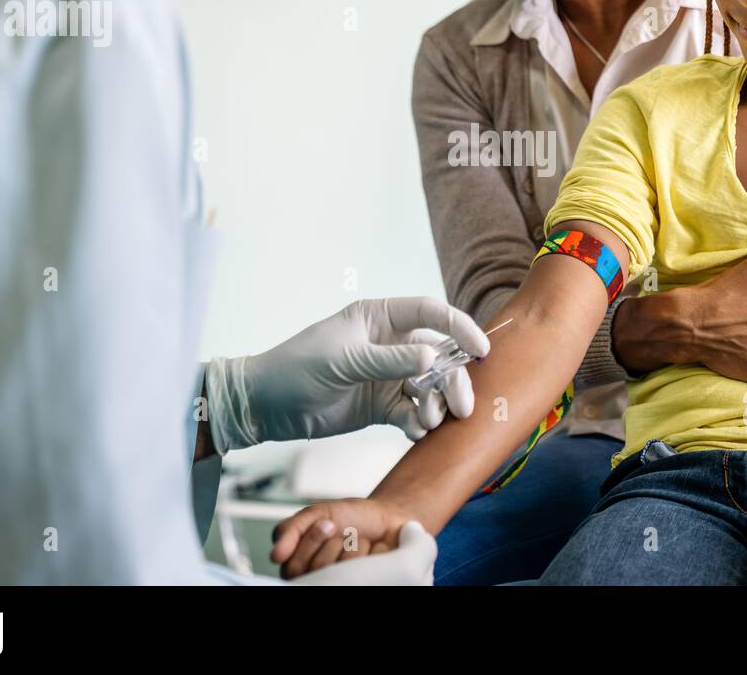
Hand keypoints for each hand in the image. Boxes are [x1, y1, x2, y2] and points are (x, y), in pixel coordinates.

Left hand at [204, 297, 487, 451]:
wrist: (266, 406)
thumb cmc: (297, 368)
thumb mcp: (344, 360)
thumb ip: (390, 359)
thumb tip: (433, 359)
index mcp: (380, 317)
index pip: (430, 313)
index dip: (459, 328)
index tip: (481, 350)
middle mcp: (391, 344)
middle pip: (438, 356)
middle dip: (453, 380)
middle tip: (462, 406)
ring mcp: (388, 376)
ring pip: (430, 387)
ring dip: (437, 404)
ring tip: (430, 422)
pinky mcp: (382, 406)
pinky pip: (413, 412)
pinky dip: (419, 422)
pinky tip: (416, 432)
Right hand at [286, 521, 436, 585]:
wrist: (384, 516)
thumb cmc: (349, 517)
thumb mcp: (315, 513)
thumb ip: (290, 530)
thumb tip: (275, 555)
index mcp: (299, 566)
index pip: (293, 567)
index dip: (312, 541)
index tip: (327, 523)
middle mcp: (318, 581)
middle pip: (318, 570)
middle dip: (334, 542)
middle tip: (342, 532)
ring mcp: (342, 584)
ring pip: (342, 571)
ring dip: (355, 546)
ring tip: (359, 540)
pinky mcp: (365, 584)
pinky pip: (367, 572)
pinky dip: (374, 552)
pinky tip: (373, 550)